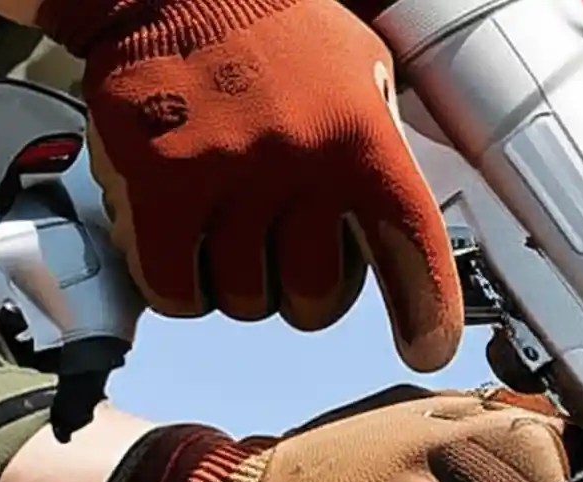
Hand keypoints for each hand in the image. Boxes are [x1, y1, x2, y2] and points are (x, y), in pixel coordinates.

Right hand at [36, 0, 463, 371]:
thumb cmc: (277, 30)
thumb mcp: (363, 71)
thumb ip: (384, 151)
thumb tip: (404, 234)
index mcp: (363, 137)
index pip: (409, 245)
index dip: (425, 311)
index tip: (426, 349)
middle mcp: (301, 160)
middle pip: (313, 297)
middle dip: (304, 296)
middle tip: (289, 262)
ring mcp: (226, 174)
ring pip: (242, 298)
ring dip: (239, 287)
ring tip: (232, 241)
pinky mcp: (156, 183)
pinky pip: (174, 286)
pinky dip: (181, 288)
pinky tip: (184, 257)